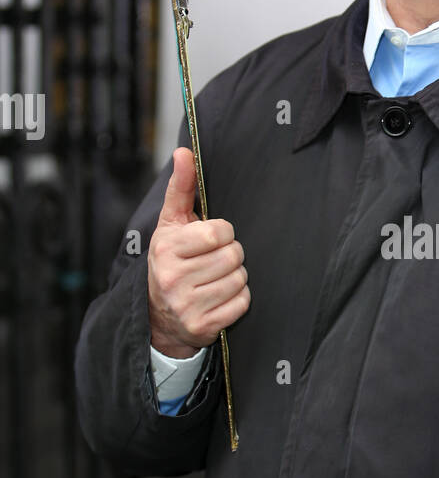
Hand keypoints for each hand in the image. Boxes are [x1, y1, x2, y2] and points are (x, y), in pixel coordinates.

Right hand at [147, 147, 249, 357]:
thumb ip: (181, 187)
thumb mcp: (171, 223)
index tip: (212, 238)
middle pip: (233, 256)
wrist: (158, 315)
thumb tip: (184, 151)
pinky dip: (238, 299)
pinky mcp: (202, 326)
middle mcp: (173, 278)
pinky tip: (221, 296)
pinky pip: (242, 303)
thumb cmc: (172, 260)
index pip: (219, 232)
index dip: (223, 233)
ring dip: (235, 277)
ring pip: (240, 279)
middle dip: (231, 255)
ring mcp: (186, 305)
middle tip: (215, 260)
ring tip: (216, 278)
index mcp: (166, 248)